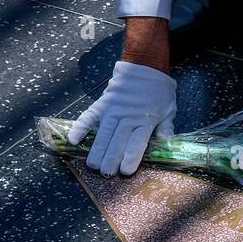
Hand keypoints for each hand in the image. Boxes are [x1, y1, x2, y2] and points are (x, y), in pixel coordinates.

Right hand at [68, 60, 176, 175]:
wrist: (145, 66)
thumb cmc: (159, 90)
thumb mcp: (169, 109)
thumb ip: (166, 127)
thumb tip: (165, 143)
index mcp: (146, 120)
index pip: (137, 142)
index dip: (130, 157)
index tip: (125, 171)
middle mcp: (128, 116)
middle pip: (118, 141)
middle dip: (111, 159)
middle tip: (106, 174)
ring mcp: (113, 110)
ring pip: (103, 133)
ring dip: (96, 150)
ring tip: (92, 165)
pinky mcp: (103, 103)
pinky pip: (89, 116)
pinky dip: (80, 127)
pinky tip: (73, 140)